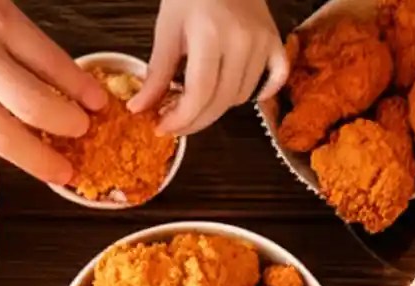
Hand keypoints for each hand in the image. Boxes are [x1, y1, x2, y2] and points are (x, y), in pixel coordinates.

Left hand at [129, 0, 287, 134]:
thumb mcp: (167, 29)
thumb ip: (156, 73)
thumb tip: (139, 108)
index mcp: (211, 36)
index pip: (200, 94)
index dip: (181, 119)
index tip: (163, 128)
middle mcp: (242, 42)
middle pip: (221, 101)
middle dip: (195, 120)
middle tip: (175, 124)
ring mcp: (263, 43)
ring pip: (243, 96)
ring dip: (218, 106)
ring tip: (197, 101)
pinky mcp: (275, 41)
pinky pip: (275, 79)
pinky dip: (261, 92)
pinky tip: (237, 95)